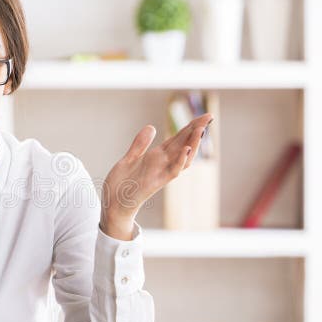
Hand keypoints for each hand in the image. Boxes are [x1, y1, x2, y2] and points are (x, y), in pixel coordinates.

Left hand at [100, 112, 213, 239]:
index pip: (177, 139)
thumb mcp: (129, 159)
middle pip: (184, 144)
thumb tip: (151, 127)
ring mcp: (160, 174)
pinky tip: (185, 150)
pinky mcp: (155, 183)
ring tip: (201, 129)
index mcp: (156, 156)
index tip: (203, 116)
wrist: (113, 205)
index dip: (189, 127)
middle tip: (209, 116)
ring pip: (182, 157)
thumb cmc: (121, 185)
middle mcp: (162, 164)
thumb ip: (140, 144)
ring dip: (192, 144)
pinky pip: (172, 172)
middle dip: (196, 131)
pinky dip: (180, 161)